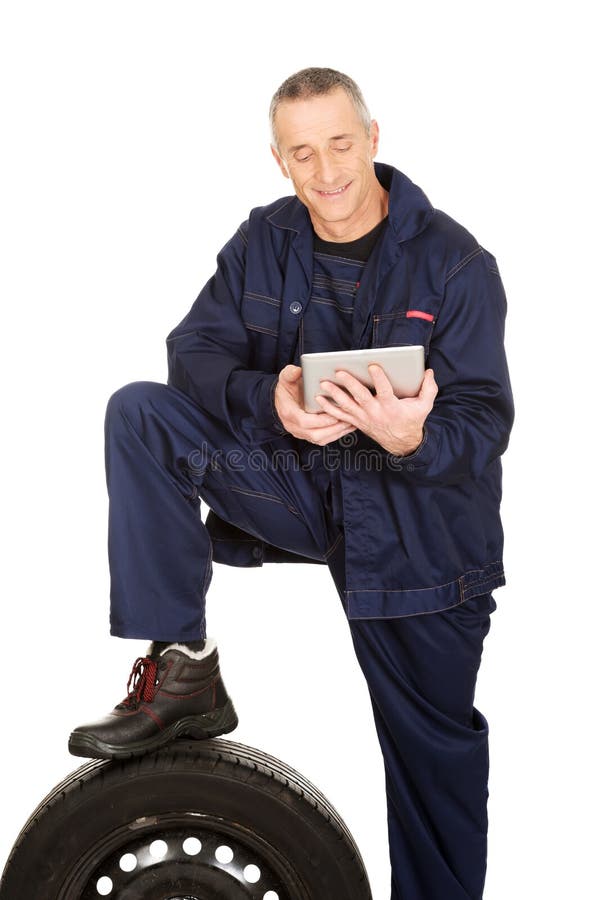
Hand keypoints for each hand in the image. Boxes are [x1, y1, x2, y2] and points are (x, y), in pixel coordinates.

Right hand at [274, 365, 356, 444]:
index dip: (321, 420)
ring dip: (337, 433)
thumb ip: (290, 373)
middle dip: (333, 429)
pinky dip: (336, 434)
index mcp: (288, 413)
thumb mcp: (286, 378)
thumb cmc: (286, 389)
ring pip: (320, 439)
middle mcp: (293, 427)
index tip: (335, 415)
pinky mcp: (308, 435)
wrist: (281, 399)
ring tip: (351, 423)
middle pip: (315, 435)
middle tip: (348, 420)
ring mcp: (300, 433)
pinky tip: (347, 427)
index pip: (304, 422)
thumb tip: (296, 370)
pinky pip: (323, 439)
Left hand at [315, 365, 437, 454]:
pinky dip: (329, 408)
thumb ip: (429, 388)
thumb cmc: (412, 419)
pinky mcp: (357, 422)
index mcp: (392, 407)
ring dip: (334, 394)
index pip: (385, 391)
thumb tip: (429, 372)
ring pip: (347, 406)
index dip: (379, 378)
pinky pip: (340, 415)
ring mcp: (364, 418)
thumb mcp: (424, 406)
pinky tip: (318, 398)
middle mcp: (376, 413)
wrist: (402, 443)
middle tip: (339, 371)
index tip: (373, 365)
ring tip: (323, 383)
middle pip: (360, 397)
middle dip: (349, 384)